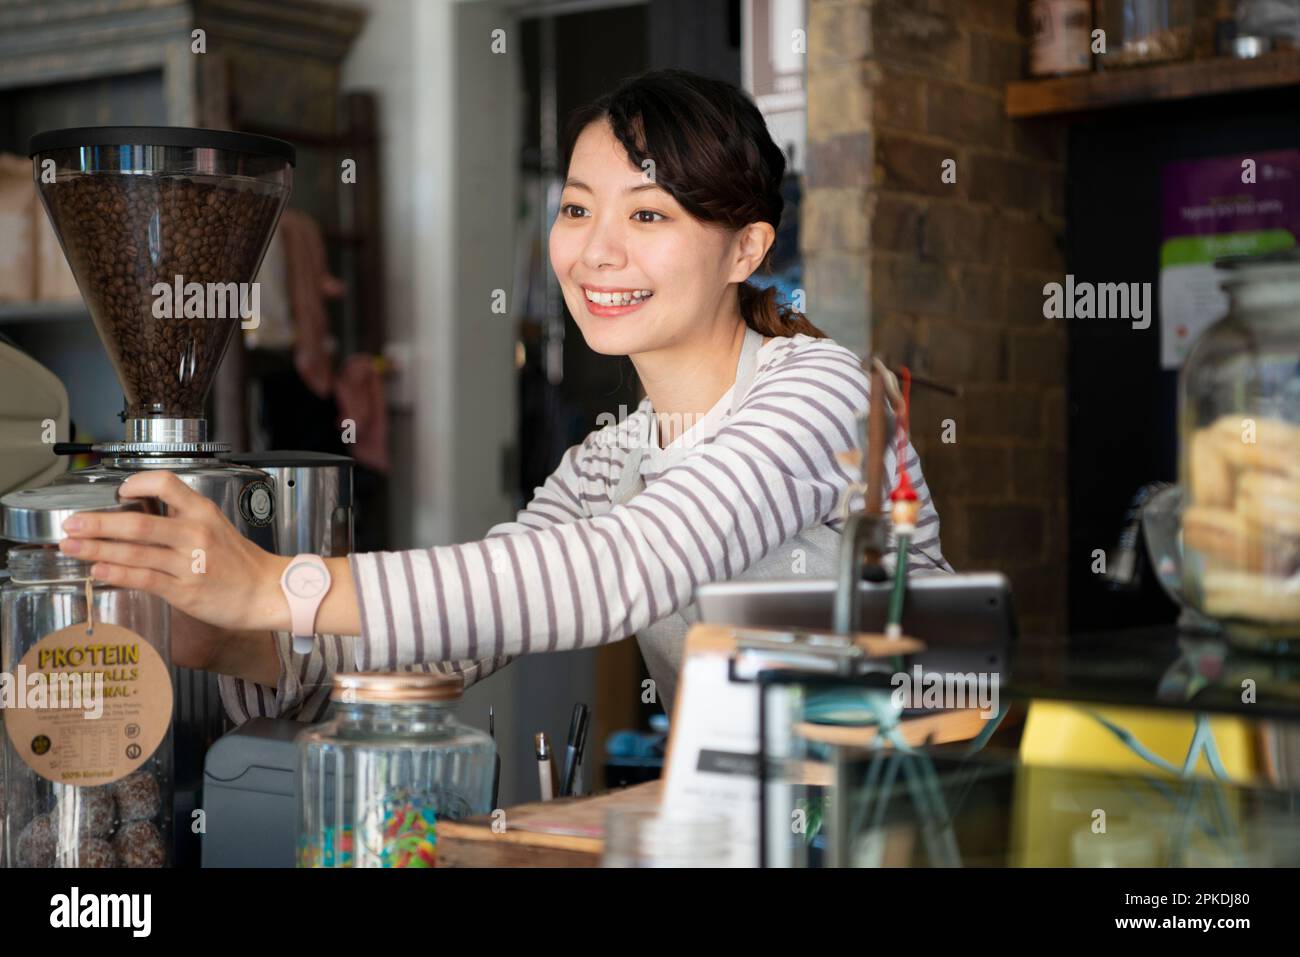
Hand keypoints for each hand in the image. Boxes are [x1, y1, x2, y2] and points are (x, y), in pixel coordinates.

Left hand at [59, 470, 291, 633]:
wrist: (265, 591)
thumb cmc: (239, 562)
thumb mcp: (215, 526)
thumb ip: (181, 518)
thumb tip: (136, 516)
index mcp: (203, 512)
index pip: (165, 483)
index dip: (137, 484)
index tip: (118, 491)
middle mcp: (195, 534)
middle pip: (138, 523)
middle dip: (98, 524)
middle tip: (72, 523)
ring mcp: (189, 563)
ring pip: (134, 553)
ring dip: (97, 550)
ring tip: (73, 547)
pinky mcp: (185, 590)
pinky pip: (144, 579)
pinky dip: (117, 573)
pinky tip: (99, 570)